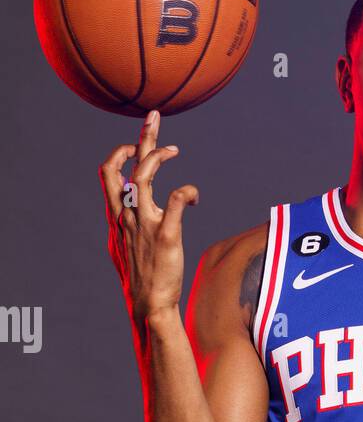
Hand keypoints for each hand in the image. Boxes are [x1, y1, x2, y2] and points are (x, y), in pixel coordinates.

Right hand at [98, 109, 198, 323]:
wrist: (149, 305)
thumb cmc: (140, 276)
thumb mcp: (124, 243)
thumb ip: (125, 220)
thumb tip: (129, 205)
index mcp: (117, 216)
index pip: (108, 173)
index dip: (121, 153)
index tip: (136, 146)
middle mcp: (127, 215)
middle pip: (123, 166)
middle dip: (140, 136)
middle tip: (155, 116)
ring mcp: (145, 224)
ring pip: (143, 177)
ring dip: (159, 156)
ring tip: (175, 150)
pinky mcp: (166, 236)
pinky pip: (176, 201)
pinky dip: (187, 191)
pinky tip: (195, 195)